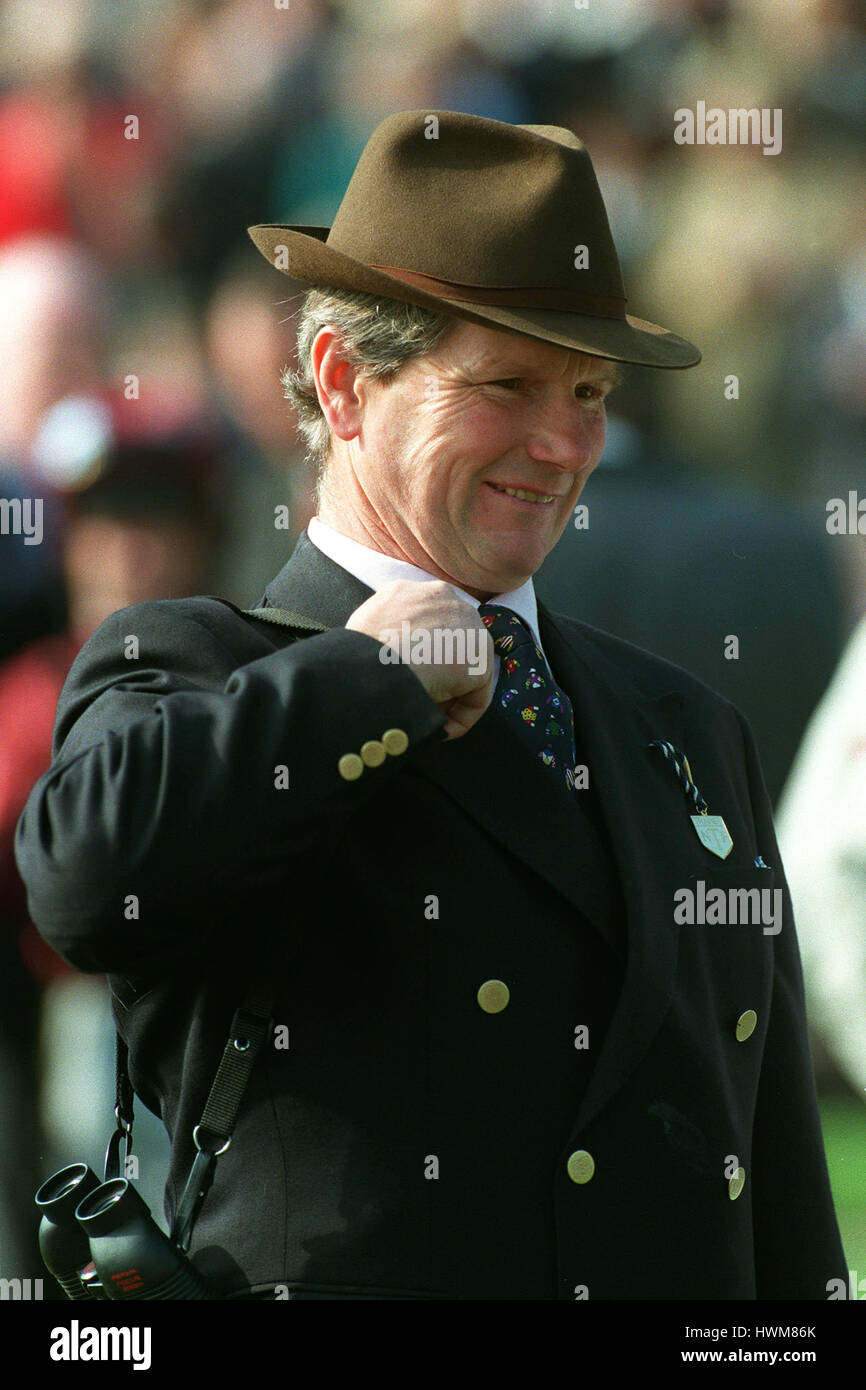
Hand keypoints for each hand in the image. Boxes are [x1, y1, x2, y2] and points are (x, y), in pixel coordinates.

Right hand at [346, 580, 494, 738]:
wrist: (373, 667)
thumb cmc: (356, 658)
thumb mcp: (360, 632)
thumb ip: (382, 636)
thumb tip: (387, 661)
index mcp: (408, 590)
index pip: (423, 624)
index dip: (415, 658)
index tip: (402, 682)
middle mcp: (442, 598)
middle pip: (447, 644)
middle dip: (436, 677)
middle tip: (419, 703)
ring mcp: (467, 624)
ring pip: (462, 669)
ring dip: (447, 699)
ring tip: (428, 721)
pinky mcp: (481, 657)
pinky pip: (475, 696)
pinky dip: (460, 718)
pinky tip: (440, 730)